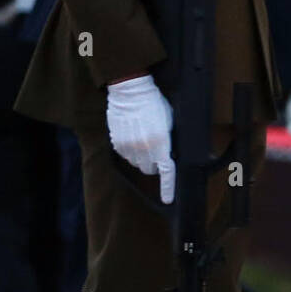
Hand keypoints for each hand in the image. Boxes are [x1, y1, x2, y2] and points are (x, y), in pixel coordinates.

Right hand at [106, 74, 175, 202]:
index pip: (166, 172)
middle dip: (155, 164)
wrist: (130, 91)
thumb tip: (173, 153)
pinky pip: (126, 156)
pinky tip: (133, 136)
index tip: (167, 199)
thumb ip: (171, 140)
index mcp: (161, 143)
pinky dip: (130, 151)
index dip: (168, 188)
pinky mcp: (117, 143)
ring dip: (142, 158)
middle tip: (156, 151)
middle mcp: (144, 148)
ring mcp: (129, 147)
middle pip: (150, 170)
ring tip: (143, 139)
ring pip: (137, 164)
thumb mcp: (170, 120)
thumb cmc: (154, 103)